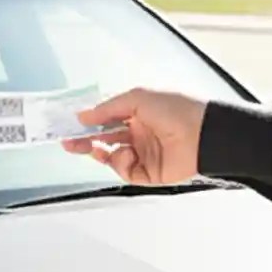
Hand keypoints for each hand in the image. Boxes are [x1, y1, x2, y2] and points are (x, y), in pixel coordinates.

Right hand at [62, 87, 207, 184]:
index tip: (71, 124)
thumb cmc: (177, 109)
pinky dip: (121, 163)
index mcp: (138, 113)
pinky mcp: (150, 172)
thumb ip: (108, 107)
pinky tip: (126, 154)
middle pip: (105, 139)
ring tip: (93, 147)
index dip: (89, 121)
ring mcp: (144, 153)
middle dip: (85, 140)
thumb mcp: (138, 98)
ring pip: (112, 156)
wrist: (203, 135)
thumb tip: (85, 114)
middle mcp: (140, 133)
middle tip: (68, 142)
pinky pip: (126, 171)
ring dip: (100, 152)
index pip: (107, 118)